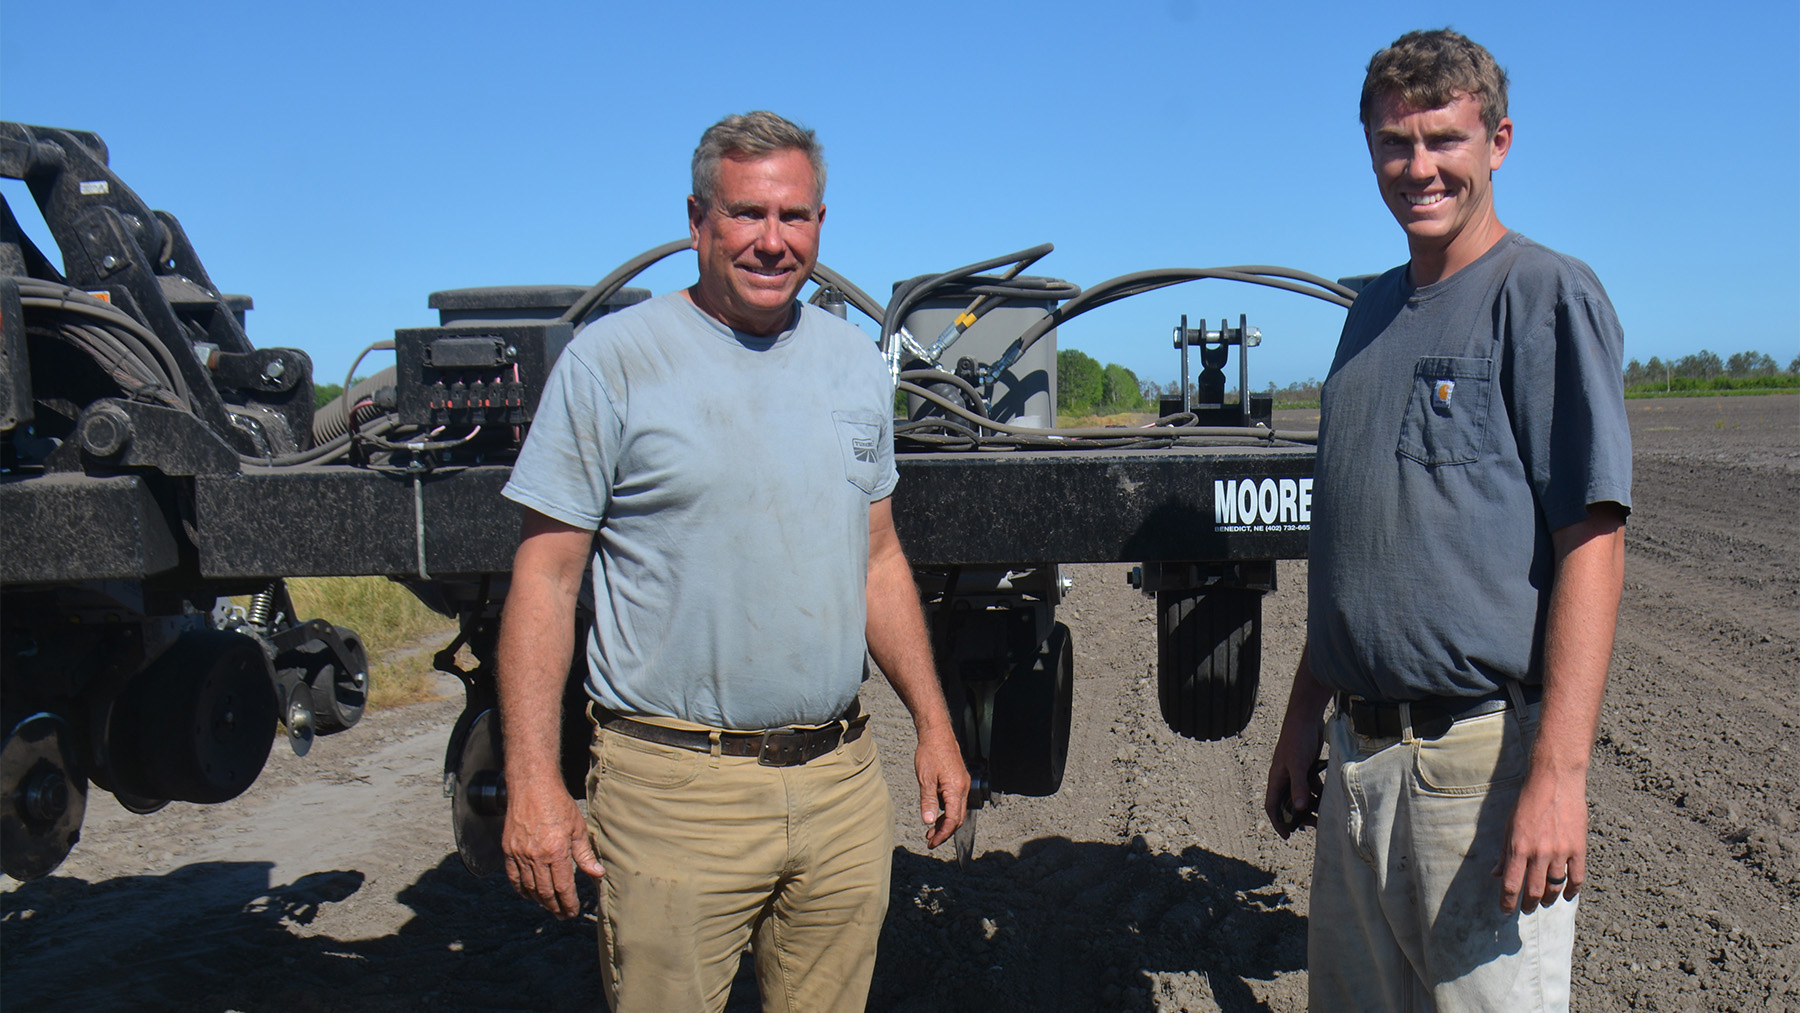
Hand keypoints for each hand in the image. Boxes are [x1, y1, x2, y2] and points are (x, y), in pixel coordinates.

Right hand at [501, 778, 605, 918]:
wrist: (532, 786)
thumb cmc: (558, 804)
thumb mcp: (578, 828)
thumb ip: (585, 854)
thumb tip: (597, 874)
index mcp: (556, 851)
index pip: (563, 887)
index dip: (568, 903)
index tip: (572, 912)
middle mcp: (536, 856)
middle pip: (545, 892)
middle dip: (555, 907)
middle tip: (562, 916)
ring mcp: (520, 853)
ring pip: (529, 887)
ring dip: (540, 901)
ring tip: (549, 908)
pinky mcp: (508, 849)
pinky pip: (513, 876)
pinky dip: (521, 889)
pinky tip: (529, 895)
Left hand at [915, 727, 969, 848]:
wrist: (937, 734)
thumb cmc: (931, 753)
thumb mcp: (925, 779)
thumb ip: (928, 801)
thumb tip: (928, 821)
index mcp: (956, 789)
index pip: (953, 820)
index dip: (942, 834)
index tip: (931, 842)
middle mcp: (963, 788)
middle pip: (958, 818)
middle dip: (944, 832)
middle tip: (930, 840)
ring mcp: (963, 784)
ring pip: (957, 811)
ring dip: (945, 823)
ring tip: (930, 830)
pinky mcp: (959, 780)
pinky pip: (956, 802)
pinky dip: (947, 812)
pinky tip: (936, 813)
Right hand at [1265, 710, 1325, 838]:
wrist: (1306, 718)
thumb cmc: (1297, 739)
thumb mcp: (1296, 764)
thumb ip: (1298, 786)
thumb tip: (1299, 808)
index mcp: (1276, 779)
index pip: (1272, 806)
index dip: (1278, 822)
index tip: (1287, 835)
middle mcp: (1285, 778)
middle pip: (1289, 804)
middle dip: (1300, 817)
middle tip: (1315, 826)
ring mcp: (1297, 773)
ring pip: (1303, 796)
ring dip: (1313, 806)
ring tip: (1326, 815)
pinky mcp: (1308, 767)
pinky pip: (1313, 786)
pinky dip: (1320, 793)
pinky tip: (1331, 798)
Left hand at [1494, 768, 1587, 913]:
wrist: (1555, 782)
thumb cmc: (1528, 802)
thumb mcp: (1509, 825)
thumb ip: (1504, 852)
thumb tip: (1496, 874)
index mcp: (1518, 847)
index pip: (1511, 885)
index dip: (1507, 902)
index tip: (1505, 911)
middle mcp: (1539, 853)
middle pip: (1533, 891)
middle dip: (1528, 905)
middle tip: (1526, 909)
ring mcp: (1561, 852)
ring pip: (1555, 887)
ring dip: (1548, 899)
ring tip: (1544, 902)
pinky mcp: (1579, 848)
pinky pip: (1577, 877)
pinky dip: (1572, 891)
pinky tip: (1567, 895)